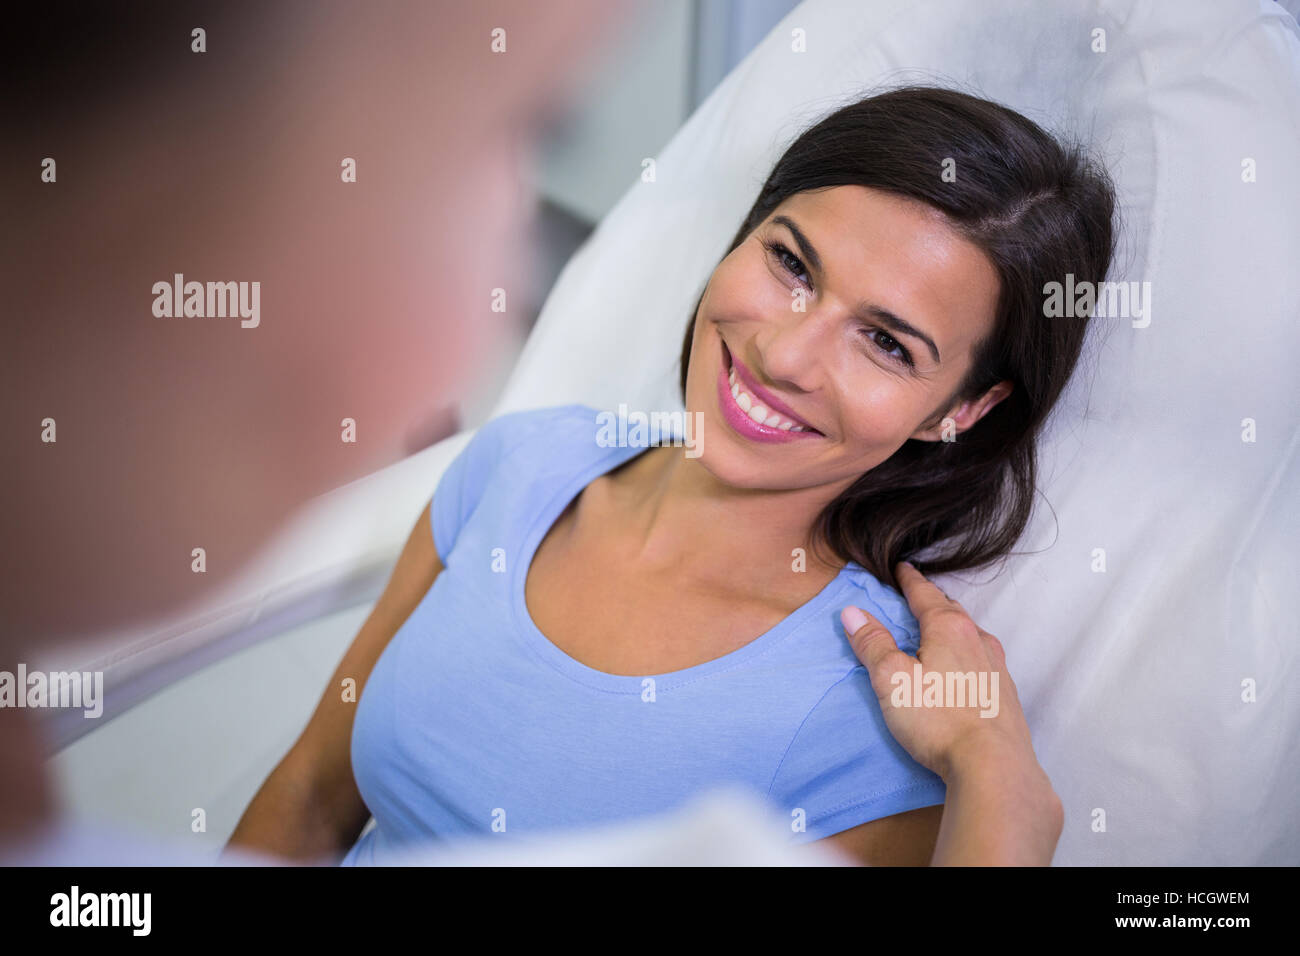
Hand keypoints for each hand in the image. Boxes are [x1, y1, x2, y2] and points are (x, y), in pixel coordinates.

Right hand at [840, 561, 1035, 781]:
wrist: (994, 767)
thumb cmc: (939, 720)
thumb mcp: (892, 680)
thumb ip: (873, 645)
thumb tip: (853, 613)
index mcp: (949, 628)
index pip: (925, 594)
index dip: (910, 580)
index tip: (902, 568)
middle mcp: (979, 640)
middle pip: (952, 611)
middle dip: (933, 602)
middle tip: (916, 599)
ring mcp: (998, 667)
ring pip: (971, 636)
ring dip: (953, 629)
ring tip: (937, 634)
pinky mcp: (1006, 695)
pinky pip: (983, 661)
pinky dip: (967, 655)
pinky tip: (961, 671)